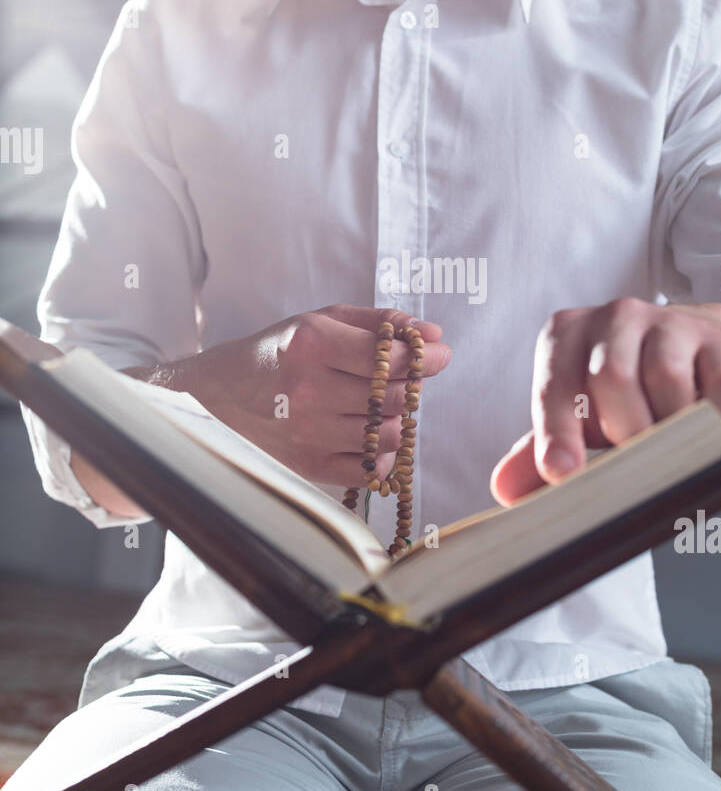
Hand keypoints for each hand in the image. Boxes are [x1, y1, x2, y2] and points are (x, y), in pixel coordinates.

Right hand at [146, 305, 451, 489]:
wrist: (212, 397)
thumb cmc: (275, 353)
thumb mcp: (320, 321)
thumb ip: (379, 323)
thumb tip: (433, 334)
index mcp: (312, 343)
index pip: (390, 359)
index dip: (424, 358)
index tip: (438, 355)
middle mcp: (309, 389)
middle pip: (395, 398)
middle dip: (409, 388)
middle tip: (400, 382)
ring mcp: (308, 432)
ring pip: (389, 435)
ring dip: (396, 422)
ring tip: (378, 409)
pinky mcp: (307, 466)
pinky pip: (370, 469)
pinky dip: (381, 456)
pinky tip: (367, 437)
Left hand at [490, 298, 720, 506]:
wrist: (699, 358)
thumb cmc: (624, 396)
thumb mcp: (578, 420)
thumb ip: (537, 453)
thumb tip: (504, 488)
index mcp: (566, 336)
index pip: (556, 385)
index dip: (556, 431)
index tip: (560, 472)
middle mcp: (614, 316)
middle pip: (612, 378)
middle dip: (624, 431)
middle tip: (635, 462)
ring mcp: (671, 321)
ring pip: (667, 381)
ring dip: (669, 427)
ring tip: (670, 445)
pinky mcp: (720, 339)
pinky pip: (718, 389)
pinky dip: (714, 420)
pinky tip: (707, 428)